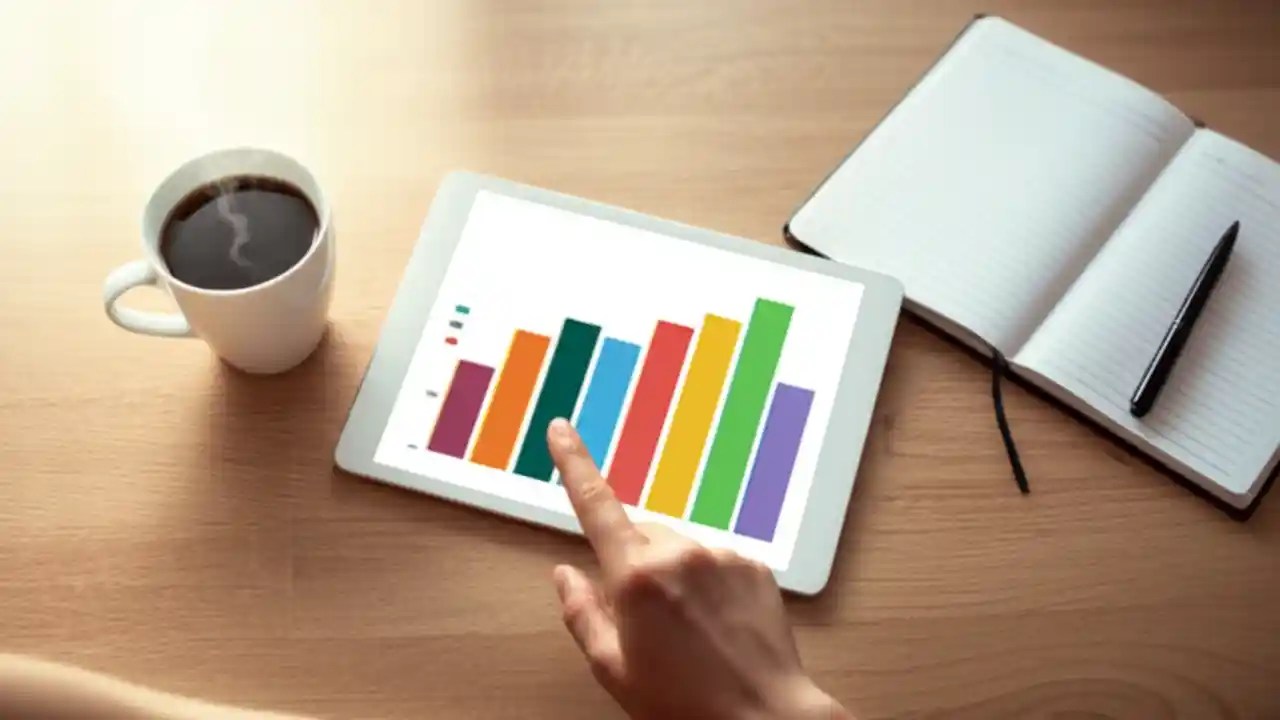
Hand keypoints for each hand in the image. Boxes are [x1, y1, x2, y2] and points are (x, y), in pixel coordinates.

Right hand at [547, 418, 851, 719]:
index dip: (573, 463)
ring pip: (681, 551)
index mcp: (635, 576)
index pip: (595, 505)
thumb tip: (565, 575)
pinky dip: (711, 585)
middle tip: (645, 622)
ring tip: (689, 633)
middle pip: (641, 537)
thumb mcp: (613, 669)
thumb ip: (582, 614)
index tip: (561, 430)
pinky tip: (718, 627)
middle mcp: (680, 554)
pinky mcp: (755, 565)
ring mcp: (722, 557)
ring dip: (676, 576)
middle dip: (634, 564)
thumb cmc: (685, 705)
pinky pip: (717, 563)